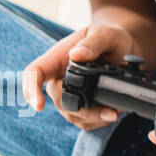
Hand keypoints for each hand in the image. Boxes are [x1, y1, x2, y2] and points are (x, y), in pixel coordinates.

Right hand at [23, 23, 155, 130]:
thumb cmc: (109, 37)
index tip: (39, 105)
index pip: (34, 73)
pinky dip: (98, 121)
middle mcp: (58, 78)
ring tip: (115, 112)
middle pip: (59, 100)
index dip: (31, 89)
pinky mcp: (80, 105)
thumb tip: (77, 54)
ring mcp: (68, 93)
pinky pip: (83, 121)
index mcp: (57, 58)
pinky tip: (113, 112)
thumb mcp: (106, 34)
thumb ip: (93, 42)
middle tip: (110, 112)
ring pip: (71, 114)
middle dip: (82, 110)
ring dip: (92, 118)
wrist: (123, 47)